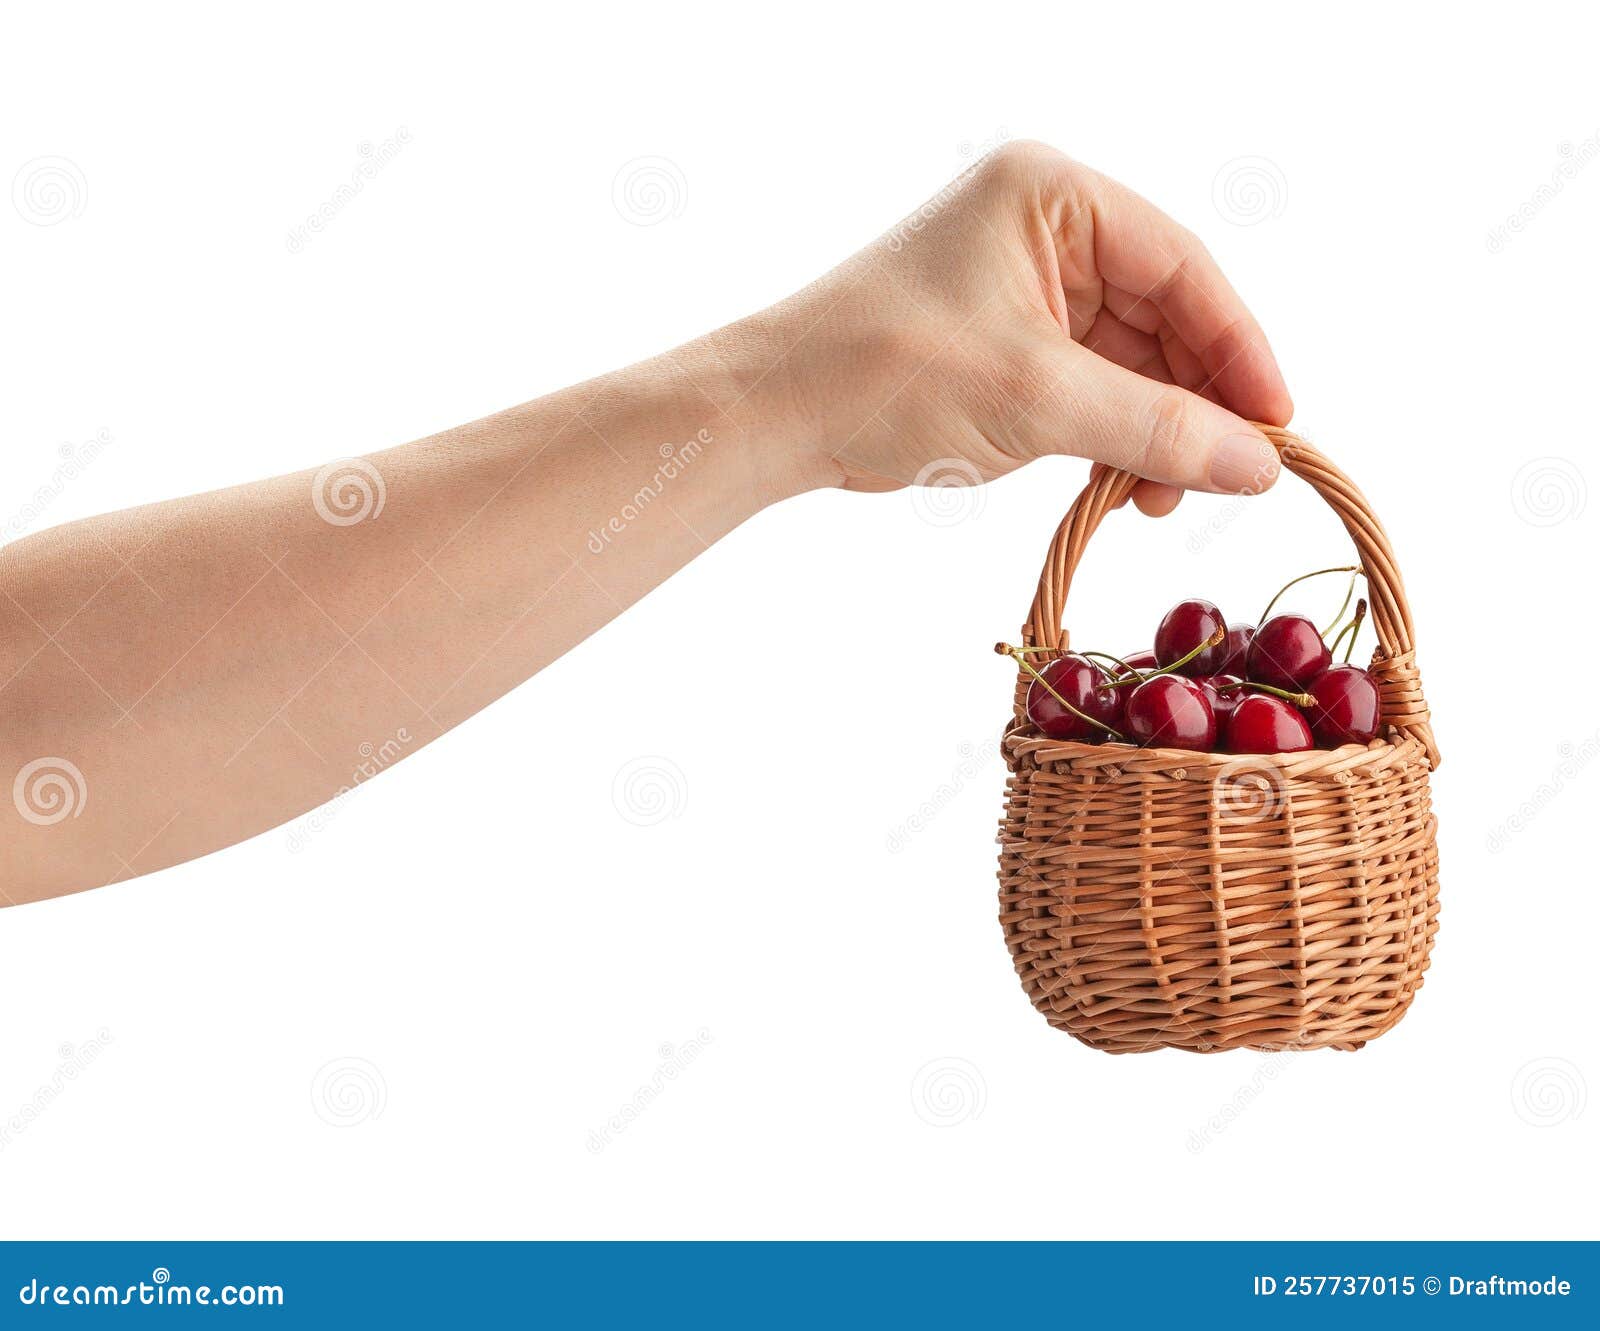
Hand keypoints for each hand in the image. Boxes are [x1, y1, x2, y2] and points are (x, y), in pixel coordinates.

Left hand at [749, 140, 1292, 515]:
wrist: (775, 416)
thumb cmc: (886, 373)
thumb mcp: (1037, 399)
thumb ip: (1157, 429)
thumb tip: (1262, 465)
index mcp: (1052, 195)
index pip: (1183, 266)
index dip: (1238, 350)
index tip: (1278, 426)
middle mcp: (1045, 228)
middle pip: (1163, 316)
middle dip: (1193, 402)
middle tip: (1224, 479)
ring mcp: (1025, 286)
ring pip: (1129, 360)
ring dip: (1153, 431)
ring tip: (1159, 498)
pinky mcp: (1005, 342)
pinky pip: (1088, 386)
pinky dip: (1111, 436)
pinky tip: (1123, 485)